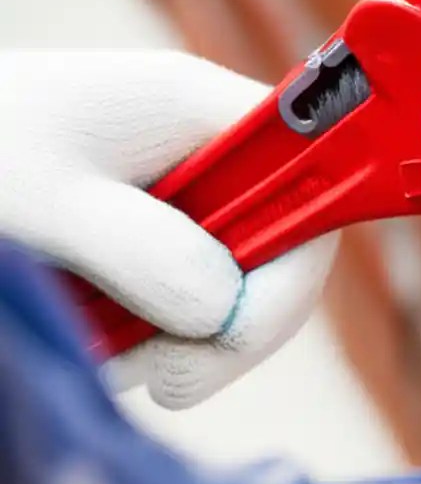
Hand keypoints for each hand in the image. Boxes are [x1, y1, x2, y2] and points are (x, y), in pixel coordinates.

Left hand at [0, 49, 338, 408]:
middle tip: (160, 372)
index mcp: (199, 110)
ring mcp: (186, 194)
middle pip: (283, 251)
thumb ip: (146, 252)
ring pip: (240, 288)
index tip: (231, 328)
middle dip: (229, 327)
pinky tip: (102, 336)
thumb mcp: (47, 204)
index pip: (311, 185)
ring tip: (107, 351)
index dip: (291, 266)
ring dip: (183, 343)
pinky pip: (195, 299)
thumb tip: (224, 309)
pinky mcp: (157, 234)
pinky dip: (157, 338)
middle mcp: (208, 150)